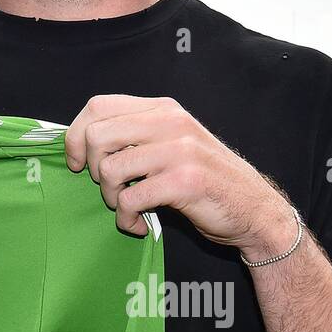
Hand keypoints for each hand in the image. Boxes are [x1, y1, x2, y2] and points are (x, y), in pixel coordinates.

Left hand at [63, 95, 297, 260]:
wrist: (256, 210)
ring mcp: (180, 151)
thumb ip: (135, 134)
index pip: (98, 106)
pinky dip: (126, 219)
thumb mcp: (171, 143)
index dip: (75, 135)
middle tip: (109, 188)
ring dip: (109, 198)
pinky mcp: (185, 182)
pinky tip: (138, 225)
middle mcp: (171, 122)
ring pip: (109, 169)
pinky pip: (129, 199)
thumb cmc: (204, 180)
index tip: (75, 162)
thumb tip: (79, 141)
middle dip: (90, 169)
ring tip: (126, 207)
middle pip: (96, 136)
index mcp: (162, 108)